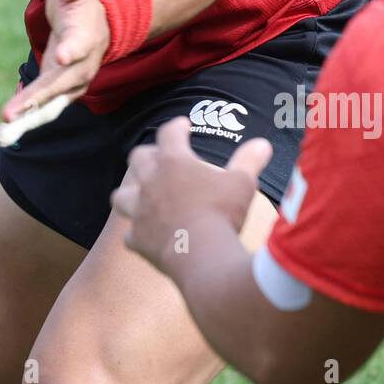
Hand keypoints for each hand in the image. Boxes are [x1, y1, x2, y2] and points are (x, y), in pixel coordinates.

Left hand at [0, 0, 108, 143]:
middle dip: (33, 102)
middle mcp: (79, 70)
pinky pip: (36, 115)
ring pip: (46, 110)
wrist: (98, 31)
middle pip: (56, 88)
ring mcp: (68, 88)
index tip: (61, 56)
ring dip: (22, 126)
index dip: (70, 50)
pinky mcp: (55, 97)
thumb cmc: (82, 6)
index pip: (78, 46)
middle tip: (8, 115)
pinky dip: (17, 128)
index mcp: (85, 40)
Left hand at [111, 116, 272, 275]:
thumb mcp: (242, 183)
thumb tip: (263, 144)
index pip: (169, 133)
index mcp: (173, 162)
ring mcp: (140, 211)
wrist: (203, 257)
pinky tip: (146, 236)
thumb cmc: (222, 214)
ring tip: (138, 196)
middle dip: (147, 156)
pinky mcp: (138, 238)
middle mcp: (150, 182)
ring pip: (120, 195)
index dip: (176, 127)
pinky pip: (130, 235)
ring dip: (129, 194)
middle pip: (137, 158)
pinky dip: (137, 234)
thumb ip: (249, 161)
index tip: (183, 126)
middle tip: (158, 159)